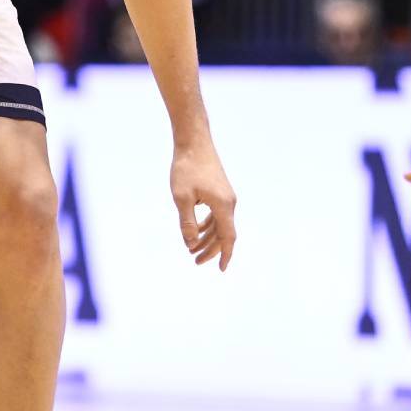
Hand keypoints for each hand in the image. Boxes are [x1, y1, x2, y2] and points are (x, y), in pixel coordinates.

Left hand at [170, 138, 236, 269]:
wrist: (194, 141)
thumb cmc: (186, 168)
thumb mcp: (182, 198)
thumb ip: (187, 223)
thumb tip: (190, 243)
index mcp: (223, 205)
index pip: (228, 237)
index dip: (225, 254)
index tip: (221, 269)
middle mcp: (229, 202)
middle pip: (223, 233)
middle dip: (210, 249)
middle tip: (195, 261)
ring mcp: (225, 196)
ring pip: (219, 224)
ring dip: (207, 238)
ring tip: (191, 249)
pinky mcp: (219, 191)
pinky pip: (216, 214)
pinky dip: (207, 225)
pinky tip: (195, 231)